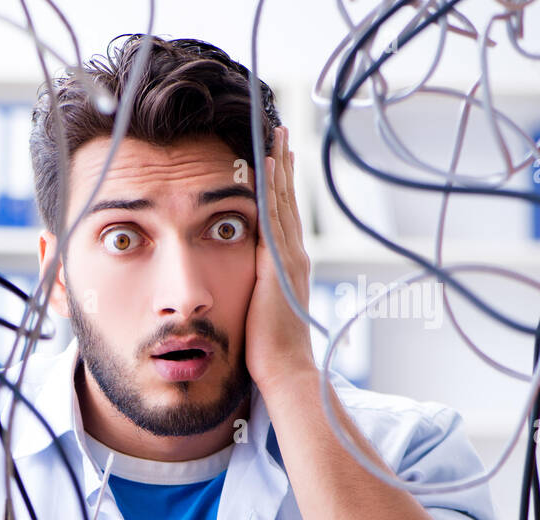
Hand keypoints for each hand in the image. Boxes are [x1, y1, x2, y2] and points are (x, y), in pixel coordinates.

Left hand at [244, 126, 315, 394]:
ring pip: (282, 201)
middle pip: (288, 201)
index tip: (277, 159)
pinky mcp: (276, 263)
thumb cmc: (267, 351)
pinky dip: (270, 188)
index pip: (284, 219)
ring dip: (279, 167)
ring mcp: (288, 258)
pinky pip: (272, 215)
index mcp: (288, 268)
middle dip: (284, 166)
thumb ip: (256, 295)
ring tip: (276, 135)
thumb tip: (246, 291)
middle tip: (281, 132)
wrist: (284, 369)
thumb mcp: (259, 313)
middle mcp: (293, 257)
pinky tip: (265, 164)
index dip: (281, 188)